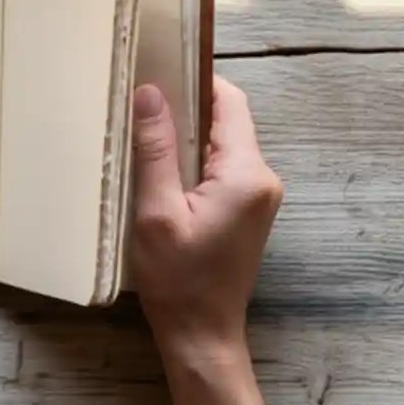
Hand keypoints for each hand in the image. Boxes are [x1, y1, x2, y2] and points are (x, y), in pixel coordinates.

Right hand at [130, 75, 281, 404]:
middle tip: (140, 104)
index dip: (194, 80)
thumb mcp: (157, 211)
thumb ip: (156, 149)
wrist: (201, 334)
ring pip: (222, 143)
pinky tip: (161, 171)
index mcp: (246, 173)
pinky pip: (221, 167)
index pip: (229, 102)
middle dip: (185, 108)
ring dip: (186, 137)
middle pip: (226, 120)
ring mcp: (259, 195)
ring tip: (144, 137)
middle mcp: (263, 178)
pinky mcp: (248, 210)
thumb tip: (150, 92)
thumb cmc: (177, 279)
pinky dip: (193, 161)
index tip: (157, 70)